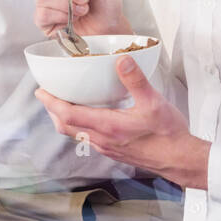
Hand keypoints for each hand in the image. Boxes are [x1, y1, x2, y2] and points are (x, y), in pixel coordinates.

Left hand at [36, 55, 209, 189]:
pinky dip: (78, 125)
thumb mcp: (154, 102)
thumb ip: (136, 80)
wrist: (179, 160)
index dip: (51, 103)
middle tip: (46, 94)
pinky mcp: (114, 151)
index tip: (41, 91)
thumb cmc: (168, 135)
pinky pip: (87, 138)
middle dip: (52, 110)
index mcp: (108, 127)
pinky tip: (87, 116)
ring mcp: (107, 147)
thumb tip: (121, 60)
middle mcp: (103, 139)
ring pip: (75, 134)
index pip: (68, 115)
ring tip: (61, 103)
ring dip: (64, 119)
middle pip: (65, 126)